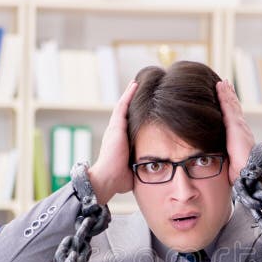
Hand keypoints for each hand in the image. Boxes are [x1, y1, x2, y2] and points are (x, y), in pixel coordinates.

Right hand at [88, 81, 138, 204]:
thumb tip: (154, 169)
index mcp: (120, 141)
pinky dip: (128, 95)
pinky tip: (135, 84)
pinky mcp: (115, 126)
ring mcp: (114, 128)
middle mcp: (116, 132)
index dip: (136, 115)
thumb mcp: (134, 168)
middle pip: (127, 112)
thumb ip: (142, 164)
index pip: (130, 124)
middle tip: (144, 87)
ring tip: (139, 81)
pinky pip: (122, 106)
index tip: (145, 106)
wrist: (107, 180)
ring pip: (124, 106)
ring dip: (131, 94)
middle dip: (134, 100)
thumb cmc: (119, 179)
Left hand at [216, 79, 261, 193]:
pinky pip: (228, 106)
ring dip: (226, 92)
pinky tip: (220, 86)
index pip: (234, 119)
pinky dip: (224, 95)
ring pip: (231, 104)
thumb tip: (219, 162)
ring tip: (222, 82)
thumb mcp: (232, 161)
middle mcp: (241, 128)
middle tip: (224, 84)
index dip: (231, 108)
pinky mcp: (235, 124)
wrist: (252, 172)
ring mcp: (239, 125)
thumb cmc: (242, 171)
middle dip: (229, 96)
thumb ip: (227, 157)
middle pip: (234, 108)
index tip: (227, 99)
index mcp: (240, 137)